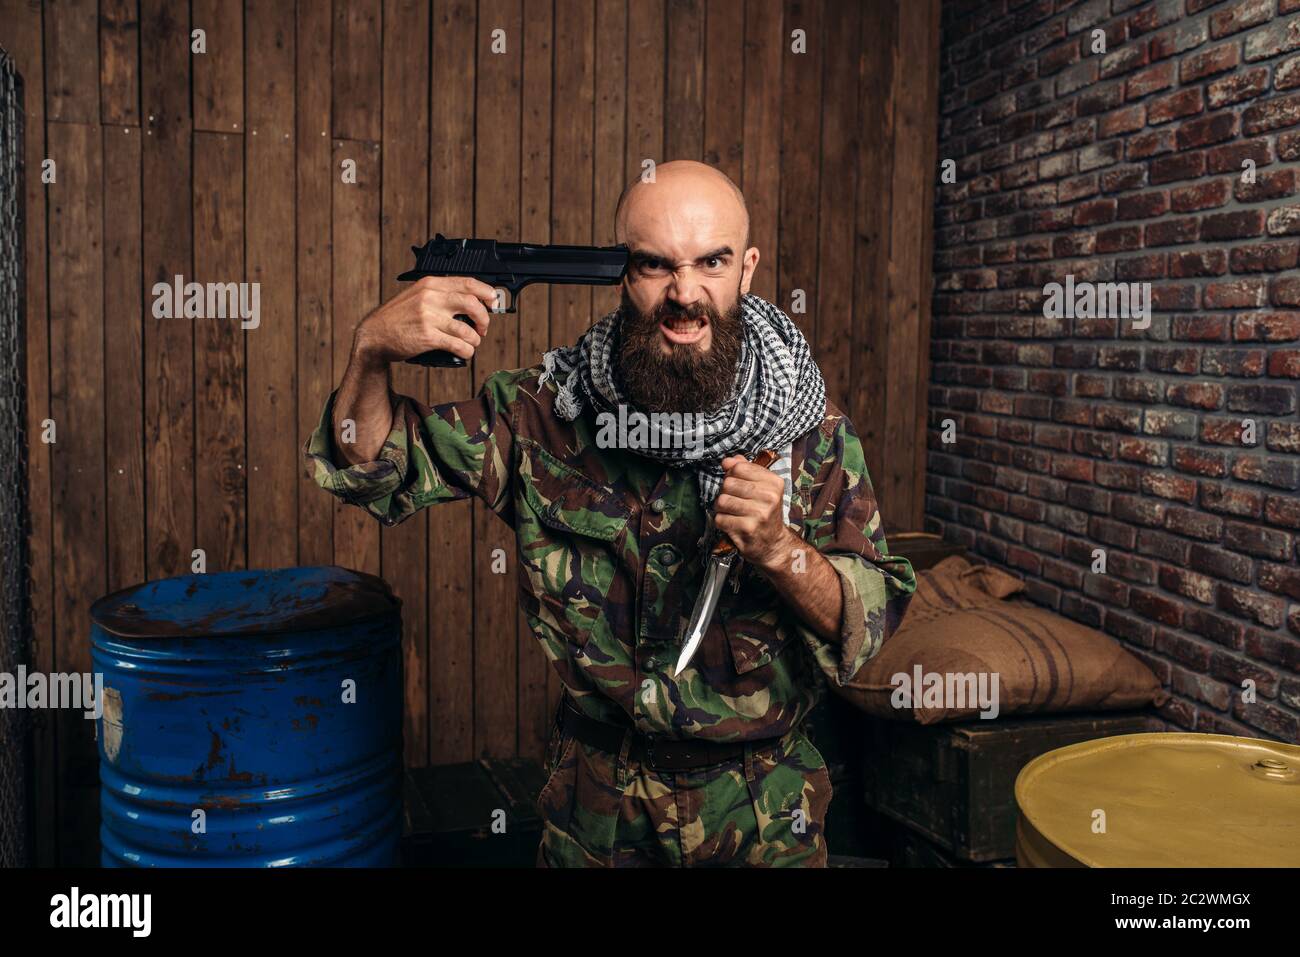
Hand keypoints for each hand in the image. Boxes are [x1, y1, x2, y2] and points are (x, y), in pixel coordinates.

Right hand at [353, 276, 497, 365]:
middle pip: (472, 304)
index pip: (467, 283)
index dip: (485, 292)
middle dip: (484, 318)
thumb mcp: (416, 296)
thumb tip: (470, 301)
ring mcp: (429, 318)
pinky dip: (466, 351)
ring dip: (475, 340)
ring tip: (471, 343)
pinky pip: (458, 345)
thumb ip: (439, 294)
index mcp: (430, 284)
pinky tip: (465, 352)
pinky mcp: (428, 337)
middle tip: (482, 328)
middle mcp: (431, 298)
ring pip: (467, 329)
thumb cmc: (398, 317)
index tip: (493, 301)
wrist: (374, 335)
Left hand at [713, 455, 793, 570]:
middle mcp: (770, 497)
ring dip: (721, 508)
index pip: (739, 467)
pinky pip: (720, 518)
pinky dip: (721, 522)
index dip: (732, 475)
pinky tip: (731, 524)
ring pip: (722, 500)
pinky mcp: (747, 529)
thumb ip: (746, 470)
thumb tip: (728, 461)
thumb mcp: (762, 488)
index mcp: (774, 482)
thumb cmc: (765, 513)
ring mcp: (759, 513)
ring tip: (731, 513)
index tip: (736, 484)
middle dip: (725, 492)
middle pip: (728, 483)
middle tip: (733, 502)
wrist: (773, 544)